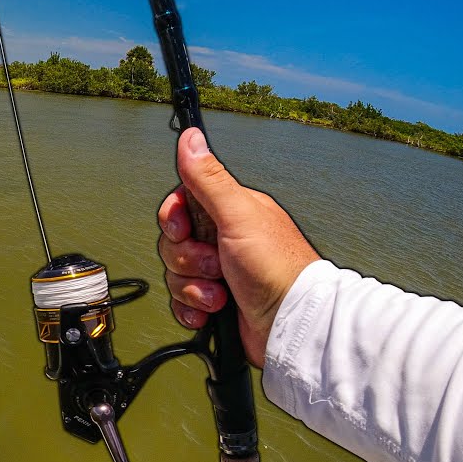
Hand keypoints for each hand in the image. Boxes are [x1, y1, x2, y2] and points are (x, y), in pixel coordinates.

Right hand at [157, 128, 319, 366]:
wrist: (290, 324)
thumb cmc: (275, 268)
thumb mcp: (238, 215)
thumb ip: (209, 178)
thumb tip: (190, 137)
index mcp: (229, 212)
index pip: (179, 205)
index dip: (173, 220)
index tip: (184, 230)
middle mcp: (223, 239)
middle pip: (172, 242)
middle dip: (187, 260)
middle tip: (217, 266)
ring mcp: (218, 272)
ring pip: (175, 273)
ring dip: (193, 288)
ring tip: (221, 296)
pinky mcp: (214, 301)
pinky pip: (181, 301)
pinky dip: (192, 310)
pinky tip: (210, 313)